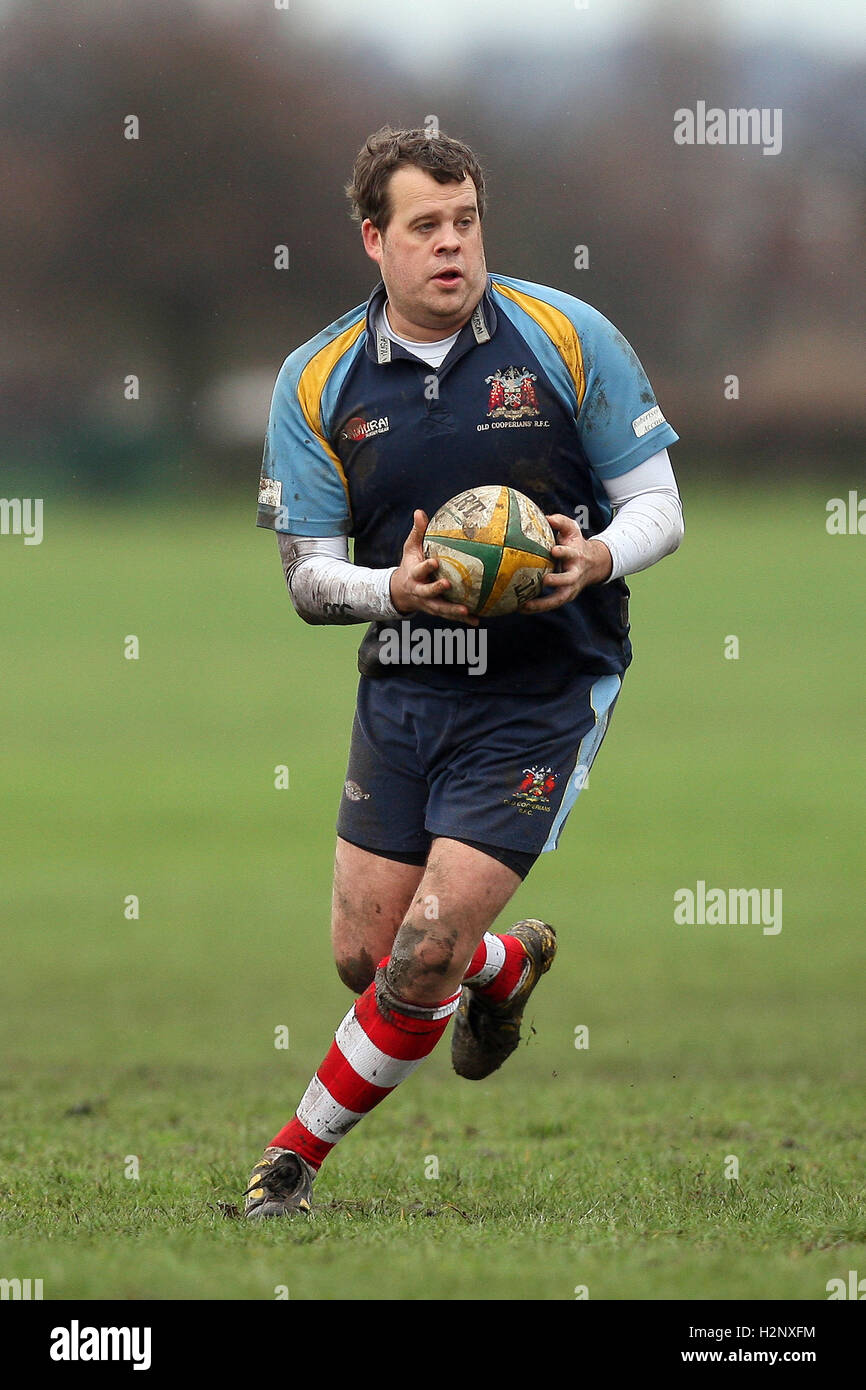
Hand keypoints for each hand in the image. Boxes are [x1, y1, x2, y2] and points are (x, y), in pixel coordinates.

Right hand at [389, 509, 478, 625]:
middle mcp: (420, 591)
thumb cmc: (410, 564)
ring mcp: (428, 603)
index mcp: (414, 575)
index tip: (434, 562)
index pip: (418, 570)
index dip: (425, 567)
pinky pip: (450, 616)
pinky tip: (477, 620)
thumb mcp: (410, 548)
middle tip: (447, 584)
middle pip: (427, 592)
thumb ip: (417, 532)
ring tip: (466, 611)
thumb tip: (419, 511)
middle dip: (436, 589)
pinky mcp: (436, 610)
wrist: (401, 591)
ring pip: (440, 608)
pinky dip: (463, 620)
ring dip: (452, 610)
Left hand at [520, 513, 611, 613]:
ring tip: (524, 606)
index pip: (571, 553)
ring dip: (543, 604)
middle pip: (568, 580)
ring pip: (559, 599)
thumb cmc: (576, 544)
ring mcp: (571, 587)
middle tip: (545, 581)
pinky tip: (520, 609)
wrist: (594, 564)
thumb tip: (546, 516)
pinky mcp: (565, 597)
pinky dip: (537, 608)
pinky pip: (551, 604)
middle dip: (558, 581)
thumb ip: (560, 522)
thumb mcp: (572, 529)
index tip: (553, 550)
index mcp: (576, 555)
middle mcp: (575, 573)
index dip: (563, 552)